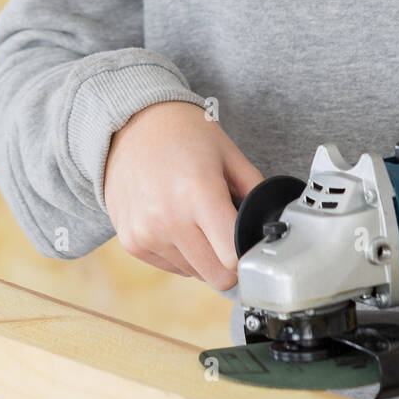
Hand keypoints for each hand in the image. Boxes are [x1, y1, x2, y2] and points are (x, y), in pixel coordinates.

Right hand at [103, 100, 262, 289]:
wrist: (134, 122)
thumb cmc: (185, 133)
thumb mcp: (230, 154)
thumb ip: (254, 193)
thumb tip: (267, 229)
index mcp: (198, 193)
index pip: (232, 258)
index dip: (247, 253)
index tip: (248, 242)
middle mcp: (168, 218)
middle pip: (216, 276)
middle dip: (228, 260)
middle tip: (226, 232)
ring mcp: (145, 233)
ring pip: (194, 273)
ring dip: (202, 255)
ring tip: (195, 216)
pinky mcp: (131, 241)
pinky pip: (171, 266)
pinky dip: (180, 251)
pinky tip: (175, 219)